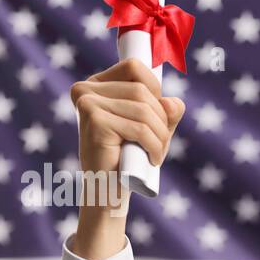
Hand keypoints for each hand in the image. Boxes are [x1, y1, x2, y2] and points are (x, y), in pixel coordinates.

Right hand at [68, 58, 184, 259]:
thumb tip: (174, 103)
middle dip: (161, 120)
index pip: (134, 68)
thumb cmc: (130, 157)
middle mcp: (85, 89)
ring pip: (144, 109)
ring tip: (155, 154)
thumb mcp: (153, 128)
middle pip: (143, 91)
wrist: (108, 191)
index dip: (155, 91)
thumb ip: (166, 111)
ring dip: (160, 136)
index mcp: (96, 85)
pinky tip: (152, 159)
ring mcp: (87, 103)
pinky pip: (139, 127)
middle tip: (159, 144)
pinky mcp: (94, 120)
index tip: (157, 117)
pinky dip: (154, 145)